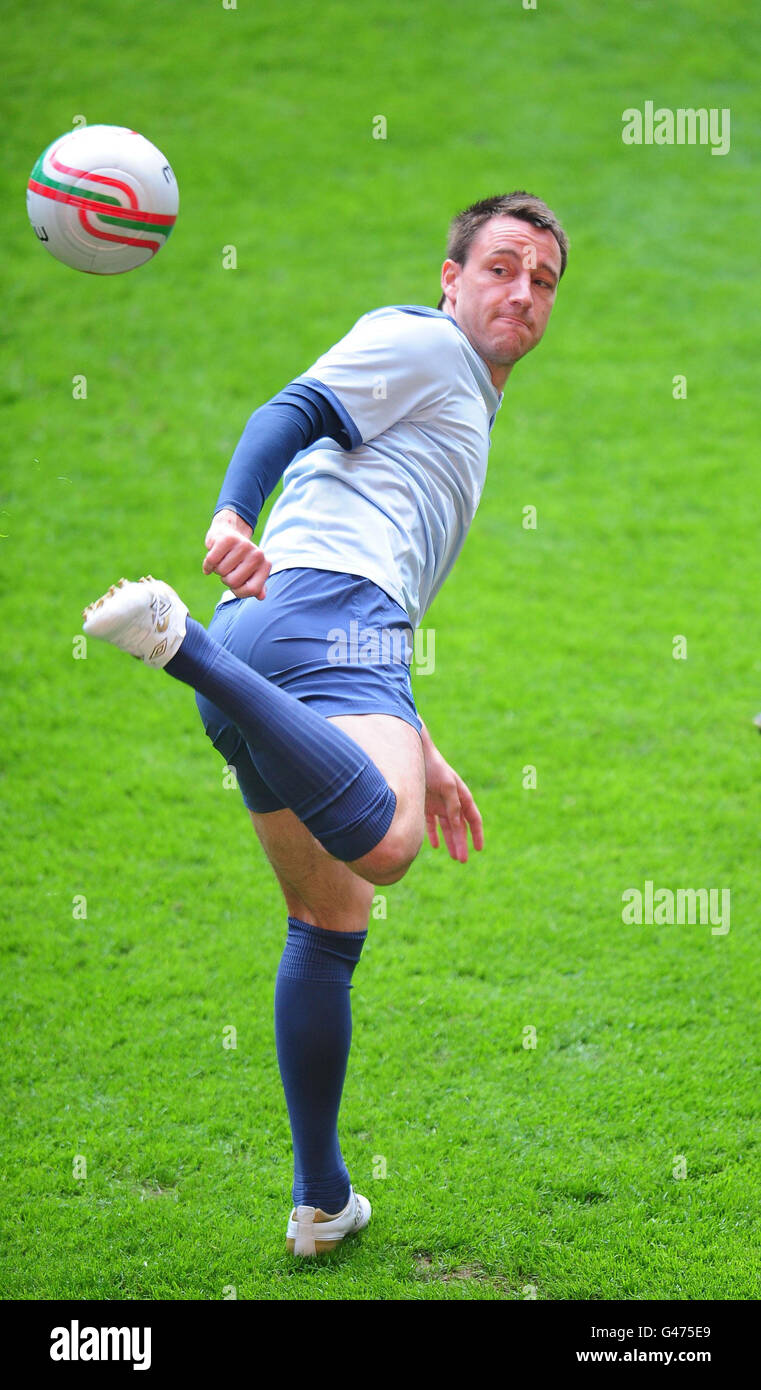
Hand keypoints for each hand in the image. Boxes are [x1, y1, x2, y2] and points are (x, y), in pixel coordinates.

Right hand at [202, 509, 271, 598]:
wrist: (229, 533)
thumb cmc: (239, 559)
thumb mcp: (250, 573)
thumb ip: (256, 587)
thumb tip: (261, 596)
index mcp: (265, 565)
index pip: (252, 590)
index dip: (239, 592)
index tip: (237, 586)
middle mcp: (258, 554)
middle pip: (233, 582)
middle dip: (226, 579)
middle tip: (229, 569)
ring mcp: (244, 545)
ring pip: (221, 571)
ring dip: (217, 569)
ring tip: (223, 560)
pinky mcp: (227, 538)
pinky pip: (211, 560)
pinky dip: (208, 564)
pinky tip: (213, 559)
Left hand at [420, 723, 483, 862]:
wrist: (414, 755)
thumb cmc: (434, 767)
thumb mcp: (447, 786)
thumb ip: (453, 805)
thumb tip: (458, 824)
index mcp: (462, 796)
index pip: (473, 819)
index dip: (477, 834)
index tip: (478, 849)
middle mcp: (452, 801)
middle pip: (459, 827)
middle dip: (461, 843)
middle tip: (462, 860)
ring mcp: (438, 803)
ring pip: (446, 827)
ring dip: (450, 841)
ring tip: (453, 856)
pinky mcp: (425, 804)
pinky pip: (431, 823)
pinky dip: (433, 834)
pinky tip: (434, 845)